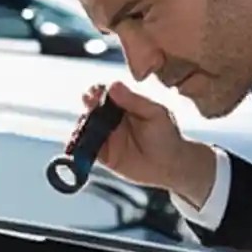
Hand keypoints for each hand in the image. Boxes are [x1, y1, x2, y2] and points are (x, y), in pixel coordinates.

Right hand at [78, 81, 216, 205]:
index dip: (98, 90)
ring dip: (82, 123)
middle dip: (88, 103)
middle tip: (89, 101)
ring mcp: (106, 137)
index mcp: (123, 105)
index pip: (106, 93)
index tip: (96, 90)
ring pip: (87, 127)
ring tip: (85, 122)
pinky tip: (80, 141)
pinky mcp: (104, 155)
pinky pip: (87, 149)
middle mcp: (111, 119)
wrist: (171, 165)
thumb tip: (113, 85)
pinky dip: (81, 145)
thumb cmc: (166, 135)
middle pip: (93, 108)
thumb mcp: (154, 113)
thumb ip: (134, 101)